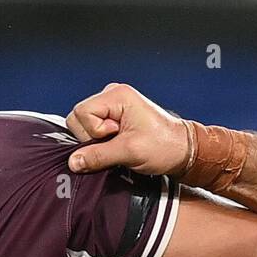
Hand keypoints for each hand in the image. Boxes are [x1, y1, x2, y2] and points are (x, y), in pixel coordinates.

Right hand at [66, 83, 189, 175]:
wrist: (182, 151)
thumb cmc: (164, 146)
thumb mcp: (129, 152)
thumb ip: (98, 156)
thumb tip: (74, 161)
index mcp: (117, 94)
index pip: (81, 112)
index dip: (93, 131)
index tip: (115, 136)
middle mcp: (112, 95)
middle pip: (79, 117)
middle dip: (93, 137)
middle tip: (119, 142)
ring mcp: (113, 106)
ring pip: (84, 125)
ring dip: (98, 141)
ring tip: (121, 143)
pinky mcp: (114, 118)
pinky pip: (93, 130)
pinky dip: (102, 141)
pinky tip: (119, 144)